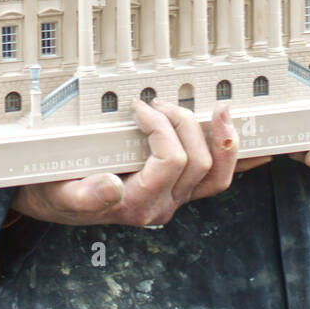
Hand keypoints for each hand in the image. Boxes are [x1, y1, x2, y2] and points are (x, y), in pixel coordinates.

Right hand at [10, 98, 270, 227]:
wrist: (53, 200)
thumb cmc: (57, 190)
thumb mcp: (59, 192)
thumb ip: (84, 195)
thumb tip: (111, 186)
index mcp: (136, 204)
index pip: (170, 162)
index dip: (162, 129)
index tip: (141, 107)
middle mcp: (161, 205)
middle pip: (199, 164)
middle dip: (186, 124)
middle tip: (163, 103)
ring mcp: (173, 198)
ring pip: (217, 176)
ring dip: (223, 140)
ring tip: (221, 112)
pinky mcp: (178, 190)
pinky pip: (216, 181)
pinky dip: (238, 163)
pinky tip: (257, 152)